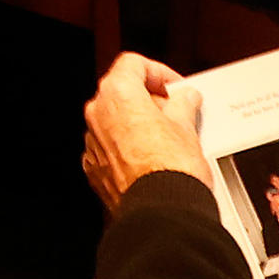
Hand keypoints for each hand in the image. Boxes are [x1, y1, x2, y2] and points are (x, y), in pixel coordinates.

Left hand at [82, 51, 209, 211]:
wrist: (161, 214)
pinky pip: (111, 148)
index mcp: (117, 94)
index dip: (159, 72)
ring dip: (139, 125)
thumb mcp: (186, 127)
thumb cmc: (171, 171)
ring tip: (169, 140)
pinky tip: (153, 159)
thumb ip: (183, 105)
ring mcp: (92, 143)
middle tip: (177, 113)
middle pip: (122, 92)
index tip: (176, 88)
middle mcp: (98, 115)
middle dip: (150, 100)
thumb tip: (185, 100)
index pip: (133, 64)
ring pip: (115, 122)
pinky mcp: (94, 169)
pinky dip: (129, 149)